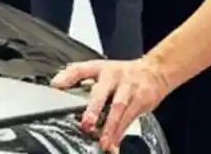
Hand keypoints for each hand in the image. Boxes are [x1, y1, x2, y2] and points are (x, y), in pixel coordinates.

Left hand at [51, 58, 170, 149]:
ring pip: (119, 108)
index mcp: (103, 70)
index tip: (57, 87)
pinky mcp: (142, 101)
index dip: (70, 76)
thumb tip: (55, 83)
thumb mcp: (99, 68)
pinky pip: (130, 119)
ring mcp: (131, 89)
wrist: (155, 71)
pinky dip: (121, 132)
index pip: (84, 70)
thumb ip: (75, 74)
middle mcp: (117, 78)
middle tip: (86, 125)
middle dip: (95, 110)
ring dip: (111, 127)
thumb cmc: (122, 73)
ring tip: (103, 142)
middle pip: (104, 93)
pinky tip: (114, 142)